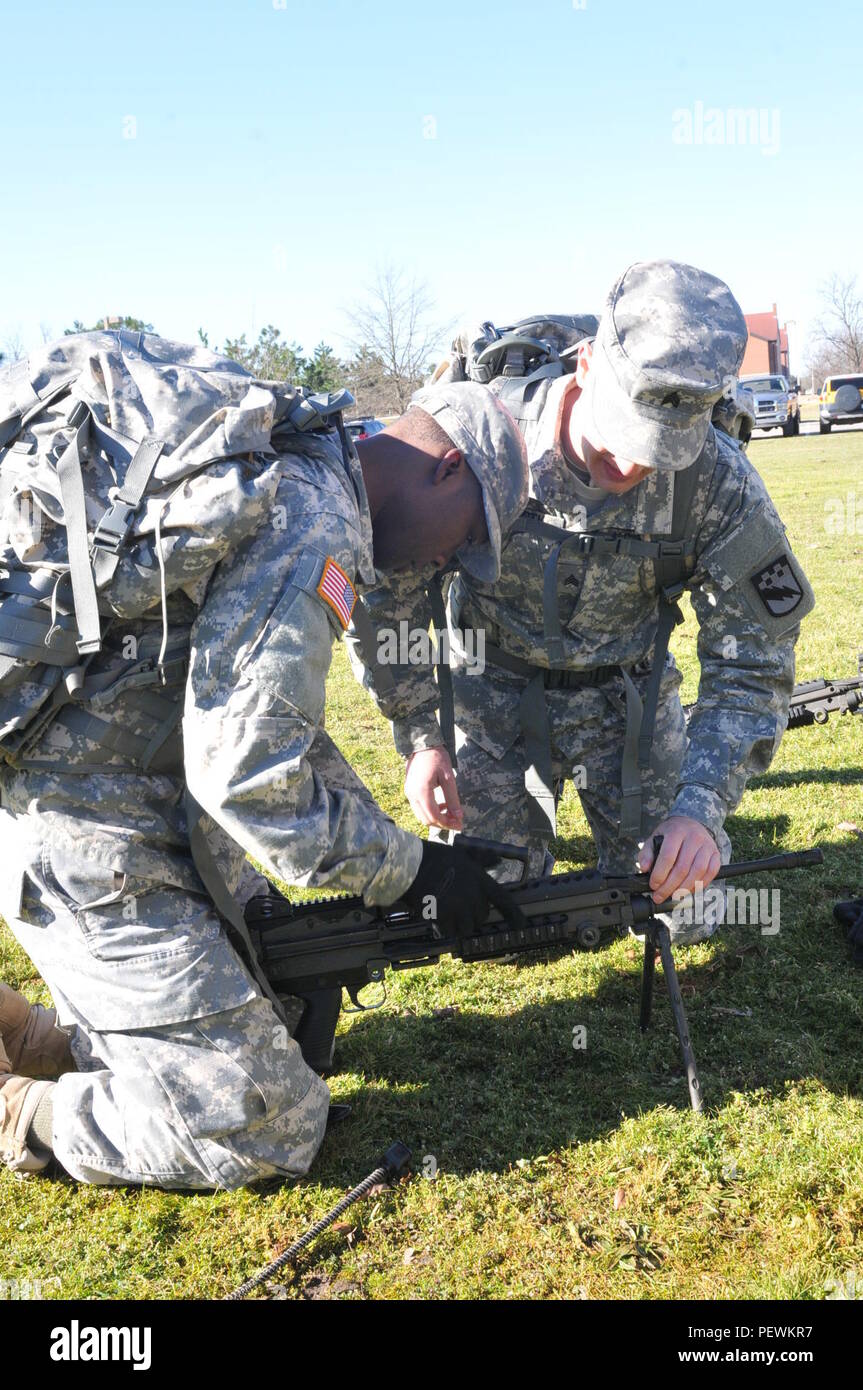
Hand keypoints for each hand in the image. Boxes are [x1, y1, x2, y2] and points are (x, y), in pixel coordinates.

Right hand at [401, 840, 526, 936]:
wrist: (412, 865)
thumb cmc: (436, 858)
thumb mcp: (463, 857)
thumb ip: (482, 862)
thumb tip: (498, 860)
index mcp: (480, 880)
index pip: (503, 900)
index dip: (514, 915)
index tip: (521, 925)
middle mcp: (472, 895)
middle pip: (481, 917)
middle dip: (472, 915)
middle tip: (457, 906)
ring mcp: (458, 907)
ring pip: (466, 927)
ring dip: (459, 924)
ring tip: (446, 912)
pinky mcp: (444, 917)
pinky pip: (450, 931)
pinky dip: (444, 927)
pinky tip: (436, 915)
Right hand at [404, 746, 462, 829]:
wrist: (422, 744)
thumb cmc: (436, 757)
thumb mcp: (448, 778)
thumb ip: (452, 798)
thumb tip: (458, 815)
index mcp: (421, 791)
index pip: (433, 816)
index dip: (447, 823)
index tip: (459, 824)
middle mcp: (412, 795)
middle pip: (426, 819)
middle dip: (442, 823)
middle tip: (457, 821)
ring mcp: (408, 793)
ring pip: (421, 815)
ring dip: (436, 818)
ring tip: (451, 813)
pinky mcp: (409, 791)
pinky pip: (418, 808)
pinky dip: (430, 811)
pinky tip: (441, 805)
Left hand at [637, 816, 720, 904]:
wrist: (691, 823)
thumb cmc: (671, 834)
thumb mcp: (654, 838)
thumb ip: (647, 853)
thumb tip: (644, 868)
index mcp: (676, 831)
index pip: (668, 856)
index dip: (660, 874)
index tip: (653, 885)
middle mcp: (694, 837)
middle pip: (682, 867)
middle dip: (670, 886)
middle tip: (660, 896)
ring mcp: (707, 845)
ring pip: (698, 872)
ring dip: (685, 888)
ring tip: (674, 895)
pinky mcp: (716, 854)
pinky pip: (711, 872)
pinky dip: (701, 884)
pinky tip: (690, 890)